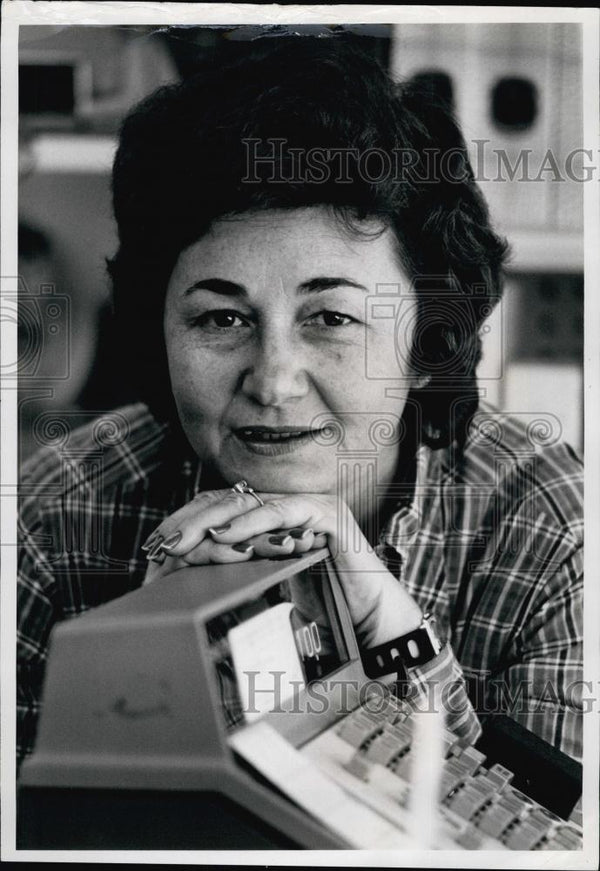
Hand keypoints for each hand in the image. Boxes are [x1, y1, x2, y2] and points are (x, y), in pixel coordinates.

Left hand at [143, 487, 422, 643]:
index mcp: (272, 521)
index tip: (156, 549)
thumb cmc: (325, 611)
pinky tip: (225, 536)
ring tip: (181, 543)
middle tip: (160, 545)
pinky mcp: (327, 514)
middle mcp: (287, 507)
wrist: (373, 626)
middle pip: (226, 500)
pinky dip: (252, 522)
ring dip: (210, 521)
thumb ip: (237, 584)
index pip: (220, 510)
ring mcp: (308, 506)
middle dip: (188, 522)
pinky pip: (283, 511)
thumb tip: (188, 592)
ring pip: (248, 502)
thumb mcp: (269, 594)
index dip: (187, 524)